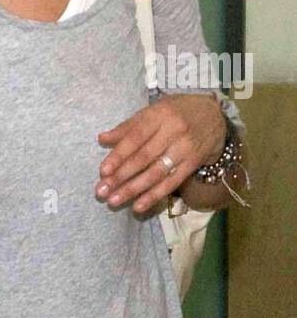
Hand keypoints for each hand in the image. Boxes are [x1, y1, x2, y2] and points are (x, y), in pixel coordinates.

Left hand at [96, 94, 225, 214]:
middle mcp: (173, 131)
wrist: (215, 114)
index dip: (119, 155)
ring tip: (114, 201)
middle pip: (144, 157)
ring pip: (156, 172)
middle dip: (121, 176)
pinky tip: (138, 206)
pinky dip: (154, 195)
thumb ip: (128, 126)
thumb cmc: (176, 112)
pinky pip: (172, 182)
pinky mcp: (193, 163)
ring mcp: (185, 148)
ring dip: (134, 189)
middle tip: (101, 191)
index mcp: (159, 115)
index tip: (103, 171)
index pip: (136, 137)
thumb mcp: (153, 111)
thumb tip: (102, 139)